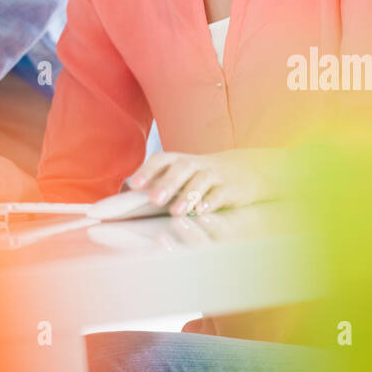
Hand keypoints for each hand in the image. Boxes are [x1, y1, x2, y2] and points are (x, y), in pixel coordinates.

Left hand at [127, 148, 289, 216]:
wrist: (245, 170)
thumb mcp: (183, 174)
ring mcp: (215, 175)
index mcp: (180, 160)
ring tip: (176, 212)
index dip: (147, 170)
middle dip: (167, 183)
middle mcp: (196, 164)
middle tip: (154, 199)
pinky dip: (211, 202)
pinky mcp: (231, 188)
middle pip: (181, 168)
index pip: (162, 159)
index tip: (134, 185)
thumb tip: (126, 193)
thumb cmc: (203, 176)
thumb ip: (160, 182)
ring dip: (187, 196)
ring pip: (201, 181)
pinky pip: (220, 193)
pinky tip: (202, 212)